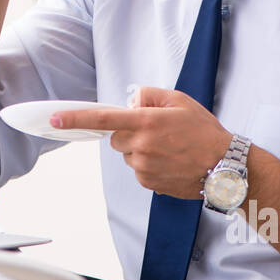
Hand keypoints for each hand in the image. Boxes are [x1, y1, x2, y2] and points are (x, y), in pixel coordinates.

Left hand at [49, 87, 230, 199]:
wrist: (225, 166)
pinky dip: (149, 165)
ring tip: (170, 148)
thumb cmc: (204, 131)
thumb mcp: (179, 100)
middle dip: (129, 132)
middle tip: (156, 131)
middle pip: (116, 137)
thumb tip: (129, 103)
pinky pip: (138, 170)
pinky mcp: (148, 183)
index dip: (75, 118)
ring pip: (128, 154)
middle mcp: (140, 146)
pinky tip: (171, 162)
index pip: (102, 118)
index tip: (54, 119)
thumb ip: (148, 96)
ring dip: (141, 149)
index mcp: (145, 122)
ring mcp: (143, 167)